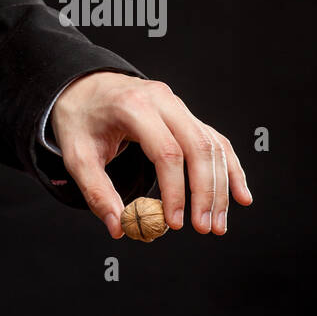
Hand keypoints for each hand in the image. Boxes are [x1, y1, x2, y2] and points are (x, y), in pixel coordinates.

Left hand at [49, 72, 251, 238]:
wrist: (84, 86)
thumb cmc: (80, 119)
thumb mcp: (75, 155)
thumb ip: (97, 192)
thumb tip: (120, 228)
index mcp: (134, 106)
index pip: (166, 151)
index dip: (175, 190)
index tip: (174, 223)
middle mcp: (163, 101)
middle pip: (198, 147)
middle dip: (206, 192)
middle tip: (205, 229)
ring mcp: (178, 106)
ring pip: (212, 145)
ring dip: (220, 187)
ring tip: (217, 225)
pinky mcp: (186, 115)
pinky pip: (215, 141)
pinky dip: (229, 168)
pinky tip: (241, 196)